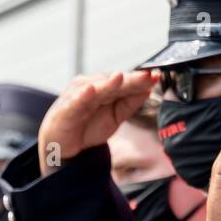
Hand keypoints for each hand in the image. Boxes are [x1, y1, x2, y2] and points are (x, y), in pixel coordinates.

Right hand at [37, 71, 156, 172]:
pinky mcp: (66, 109)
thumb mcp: (115, 117)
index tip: (157, 76)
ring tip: (120, 77)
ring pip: (96, 88)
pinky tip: (90, 90)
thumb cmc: (88, 126)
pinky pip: (75, 101)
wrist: (63, 145)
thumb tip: (148, 89)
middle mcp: (92, 87)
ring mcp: (78, 96)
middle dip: (130, 79)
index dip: (140, 79)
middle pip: (113, 82)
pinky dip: (82, 95)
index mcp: (104, 87)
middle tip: (148, 75)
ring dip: (108, 83)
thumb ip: (130, 103)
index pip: (125, 82)